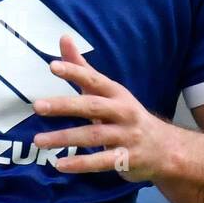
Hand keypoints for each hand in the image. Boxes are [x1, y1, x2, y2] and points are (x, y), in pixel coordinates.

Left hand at [32, 34, 176, 178]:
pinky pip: (101, 161)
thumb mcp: (109, 92)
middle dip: (64, 105)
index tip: (53, 66)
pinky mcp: (127, 159)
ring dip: (64, 138)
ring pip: (93, 136)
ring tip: (38, 140)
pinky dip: (80, 163)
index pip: (94, 79)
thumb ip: (84, 69)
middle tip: (37, 106)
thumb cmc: (128, 116)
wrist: (166, 148)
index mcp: (116, 93)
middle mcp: (123, 111)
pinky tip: (60, 165)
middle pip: (92, 106)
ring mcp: (126, 136)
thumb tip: (63, 38)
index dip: (75, 72)